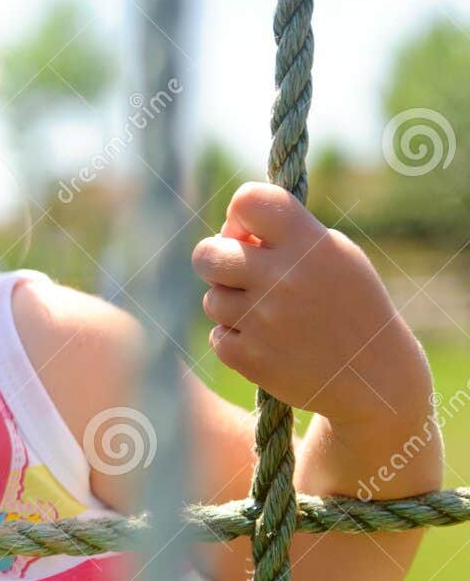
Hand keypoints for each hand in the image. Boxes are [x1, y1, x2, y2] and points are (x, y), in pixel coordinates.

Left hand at [191, 182, 430, 428]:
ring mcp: (264, 319)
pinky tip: (270, 343)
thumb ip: (284, 235)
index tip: (250, 233)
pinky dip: (237, 340)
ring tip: (270, 315)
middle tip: (240, 273)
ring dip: (232, 305)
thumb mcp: (335, 257)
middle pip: (205, 253)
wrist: (375, 379)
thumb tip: (227, 231)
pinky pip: (217, 335)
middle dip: (216, 261)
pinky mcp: (249, 357)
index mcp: (310, 244)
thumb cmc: (349, 306)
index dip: (239, 215)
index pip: (248, 201)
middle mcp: (283, 278)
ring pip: (211, 298)